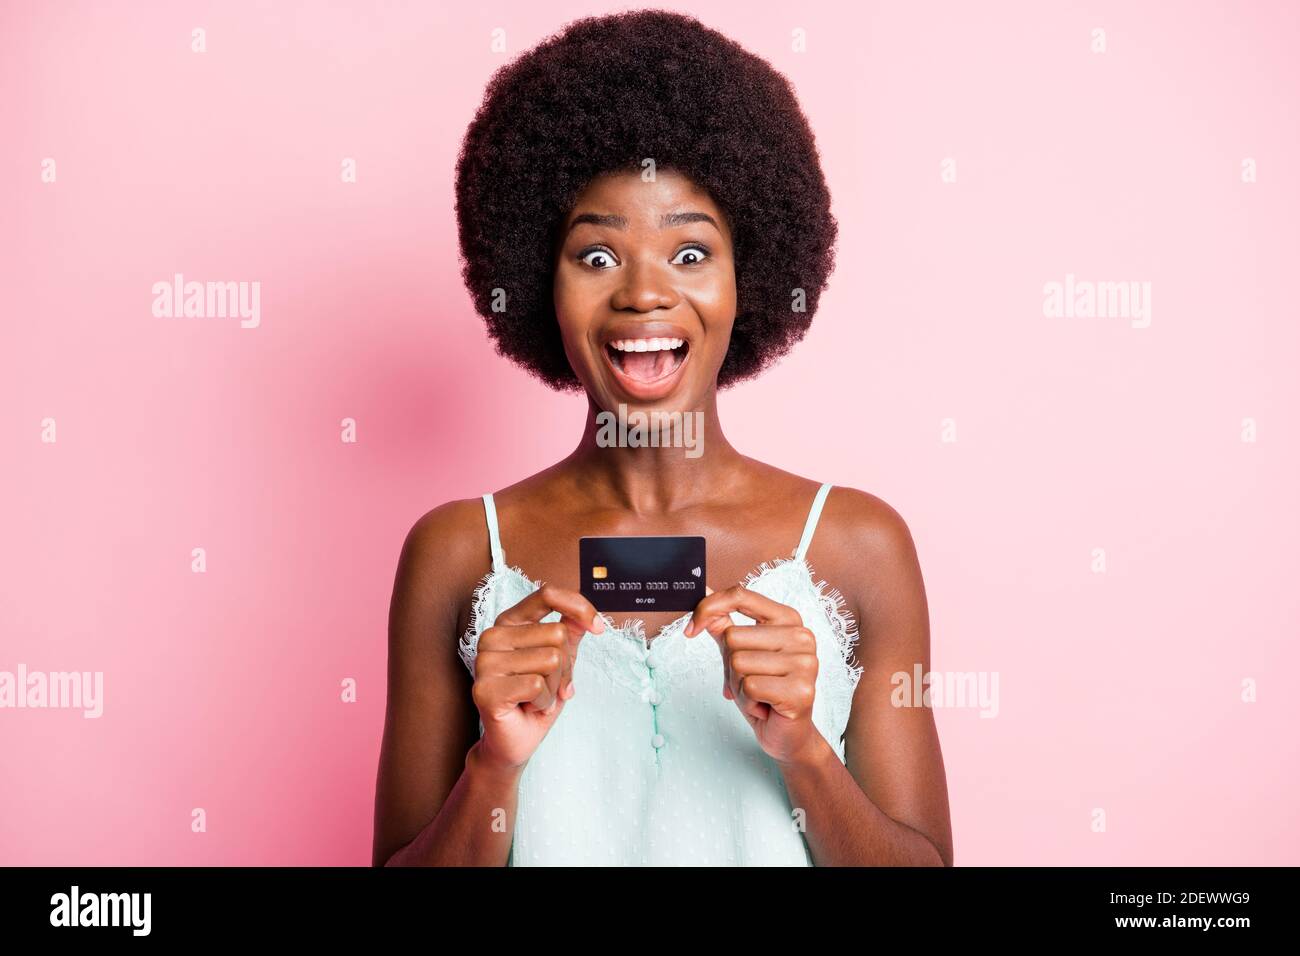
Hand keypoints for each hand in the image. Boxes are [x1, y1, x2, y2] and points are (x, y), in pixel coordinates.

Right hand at [472, 584, 604, 771]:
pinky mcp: (485, 689)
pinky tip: (528, 707)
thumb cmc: (536, 698)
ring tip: (535, 697)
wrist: (515, 741)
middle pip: (556, 633)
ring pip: (550, 659)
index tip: (599, 628)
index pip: (547, 594)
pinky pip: (537, 685)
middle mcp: (492, 636)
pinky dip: (543, 702)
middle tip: (548, 686)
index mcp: (508, 622)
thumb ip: (571, 633)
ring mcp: (485, 662)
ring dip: (553, 687)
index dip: (578, 607)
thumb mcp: (561, 661)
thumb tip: (588, 617)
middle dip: (564, 667)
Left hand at [684, 585, 820, 762]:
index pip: (740, 595)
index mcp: (788, 619)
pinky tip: (765, 707)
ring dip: (739, 686)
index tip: (690, 630)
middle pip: (733, 637)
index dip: (708, 608)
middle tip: (750, 682)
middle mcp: (801, 636)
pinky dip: (747, 702)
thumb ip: (723, 623)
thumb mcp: (740, 653)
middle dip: (730, 667)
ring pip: (738, 663)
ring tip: (759, 695)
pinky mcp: (800, 690)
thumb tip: (701, 594)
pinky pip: (749, 687)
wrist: (788, 735)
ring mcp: (805, 663)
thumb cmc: (764, 692)